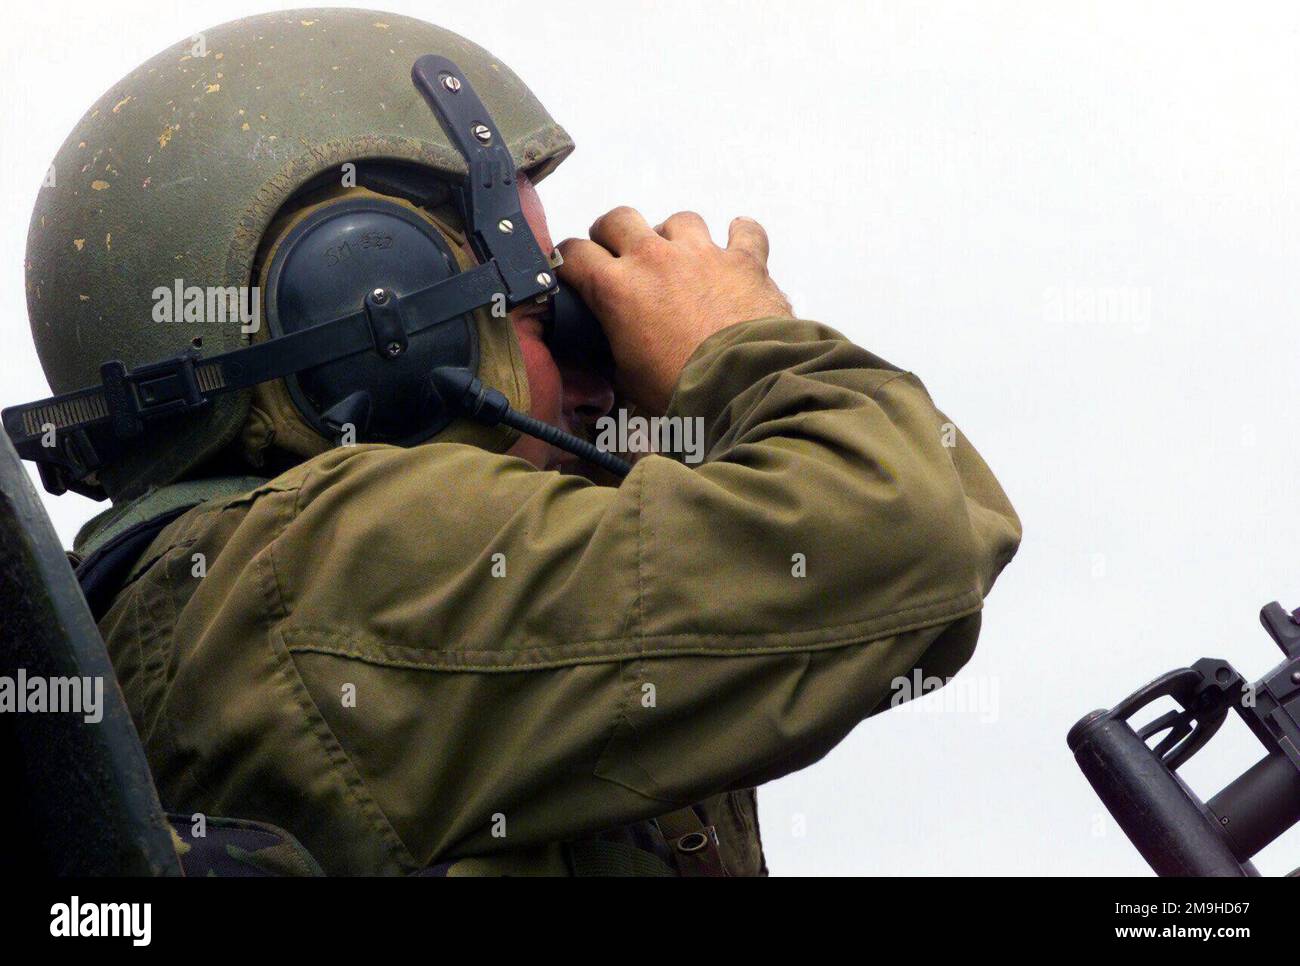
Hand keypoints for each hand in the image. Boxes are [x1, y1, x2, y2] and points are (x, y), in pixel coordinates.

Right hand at [557, 208, 791, 413]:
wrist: (741, 384)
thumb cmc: (681, 389)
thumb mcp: (628, 378)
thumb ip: (614, 353)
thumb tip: (612, 353)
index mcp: (617, 287)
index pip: (574, 254)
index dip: (569, 262)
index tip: (574, 271)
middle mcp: (655, 258)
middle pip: (619, 219)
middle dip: (613, 234)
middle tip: (618, 255)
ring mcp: (701, 253)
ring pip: (679, 220)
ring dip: (674, 236)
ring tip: (680, 258)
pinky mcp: (743, 260)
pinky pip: (744, 230)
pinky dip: (739, 236)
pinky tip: (736, 245)